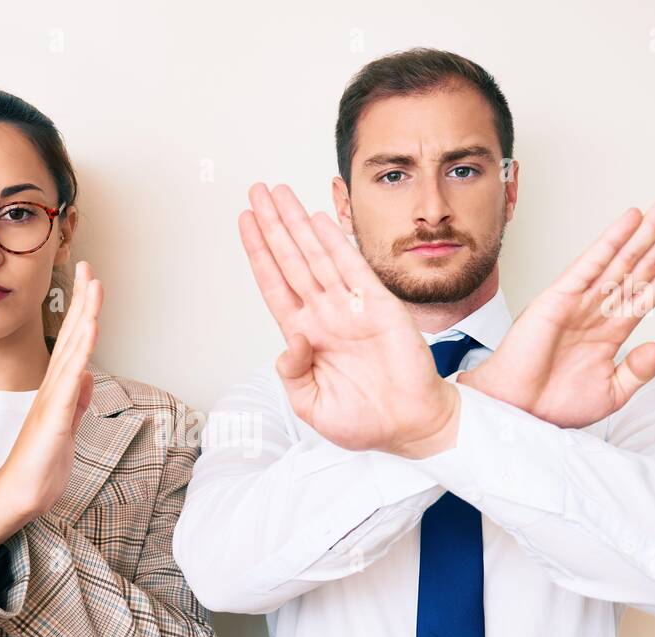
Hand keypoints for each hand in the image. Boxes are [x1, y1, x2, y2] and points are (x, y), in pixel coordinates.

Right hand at [0, 260, 100, 518]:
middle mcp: (53, 388)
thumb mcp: (67, 429)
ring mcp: (52, 400)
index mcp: (57, 391)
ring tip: (93, 285)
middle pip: (70, 336)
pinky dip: (81, 353)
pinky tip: (89, 330)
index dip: (81, 313)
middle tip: (87, 266)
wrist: (21, 497)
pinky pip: (70, 379)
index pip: (71, 343)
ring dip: (83, 316)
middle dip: (81, 301)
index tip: (89, 283)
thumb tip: (86, 375)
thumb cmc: (41, 466)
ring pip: (71, 350)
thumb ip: (76, 402)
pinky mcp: (55, 416)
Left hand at [239, 183, 458, 458]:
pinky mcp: (379, 307)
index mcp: (306, 336)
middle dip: (273, 225)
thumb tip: (289, 340)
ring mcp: (351, 308)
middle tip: (257, 191)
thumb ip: (292, 374)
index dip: (258, 253)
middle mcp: (325, 315)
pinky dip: (335, 243)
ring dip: (297, 224)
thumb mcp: (311, 406)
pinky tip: (318, 220)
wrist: (409, 427)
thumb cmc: (363, 421)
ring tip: (279, 194)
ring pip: (317, 256)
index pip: (275, 285)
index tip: (244, 222)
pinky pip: (352, 269)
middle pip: (291, 260)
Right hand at [460, 186, 654, 427]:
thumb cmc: (553, 404)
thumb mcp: (610, 394)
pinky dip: (611, 241)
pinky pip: (590, 264)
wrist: (515, 411)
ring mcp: (581, 300)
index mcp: (614, 328)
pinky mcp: (558, 298)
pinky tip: (632, 219)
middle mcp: (601, 308)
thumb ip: (636, 372)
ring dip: (653, 226)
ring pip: (626, 257)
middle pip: (648, 262)